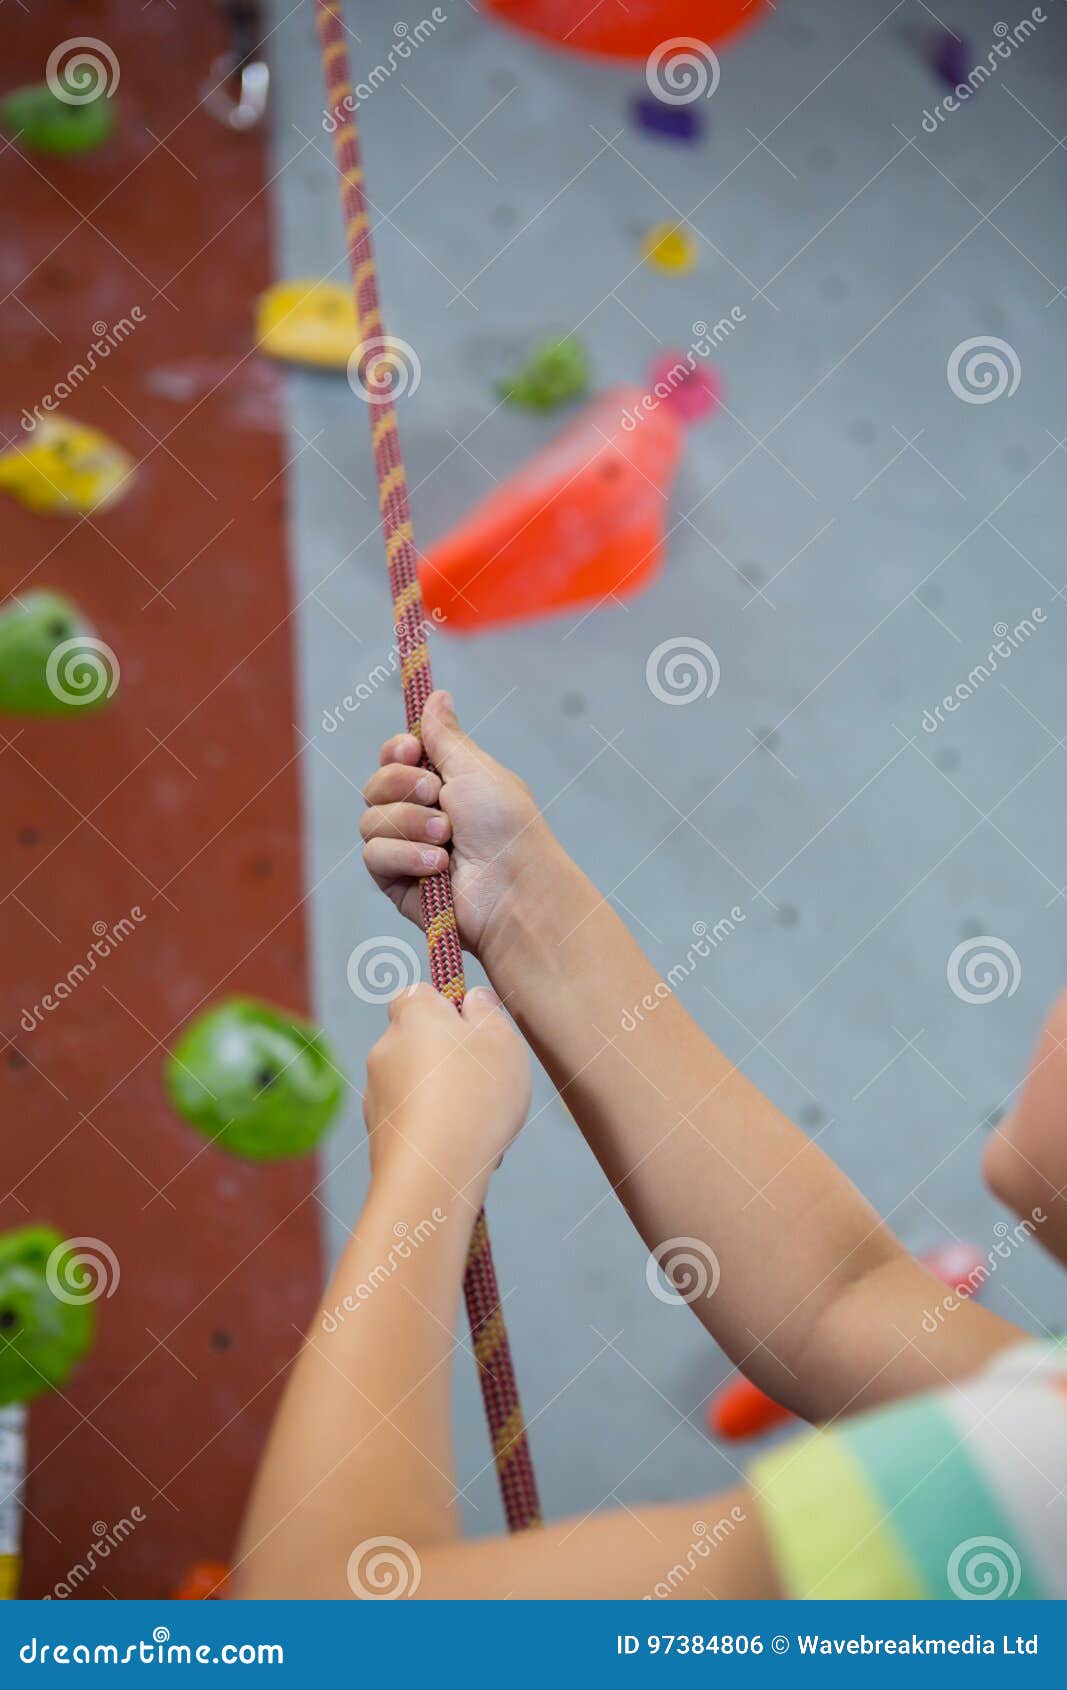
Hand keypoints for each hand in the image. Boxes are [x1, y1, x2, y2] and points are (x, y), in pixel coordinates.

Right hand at [360, 691, 554, 960]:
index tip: (411, 750)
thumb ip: (446, 737)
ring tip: (447, 838)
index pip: (396, 757)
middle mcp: (421, 813)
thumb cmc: (506, 828)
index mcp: (443, 783)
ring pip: (371, 820)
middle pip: (376, 784)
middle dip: (403, 786)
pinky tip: (436, 866)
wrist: (512, 888)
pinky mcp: (396, 881)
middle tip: (436, 796)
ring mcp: (407, 847)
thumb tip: (437, 695)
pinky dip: (405, 856)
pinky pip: (374, 856)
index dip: (396, 751)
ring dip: (410, 824)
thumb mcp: (476, 771)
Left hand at [363, 982, 530, 1197]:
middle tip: (483, 1080)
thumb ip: (487, 1011)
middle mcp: (385, 1049)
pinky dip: (432, 1127)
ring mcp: (376, 1092)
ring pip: (417, 1084)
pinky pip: (411, 1119)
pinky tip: (459, 1147)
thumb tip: (472, 999)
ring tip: (477, 1122)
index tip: (472, 1030)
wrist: (434, 1172)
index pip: (417, 994)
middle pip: (418, 1041)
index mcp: (413, 1016)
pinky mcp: (377, 1133)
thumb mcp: (501, 1040)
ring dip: (442, 1095)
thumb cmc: (475, 1096)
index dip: (445, 1007)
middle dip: (447, 1057)